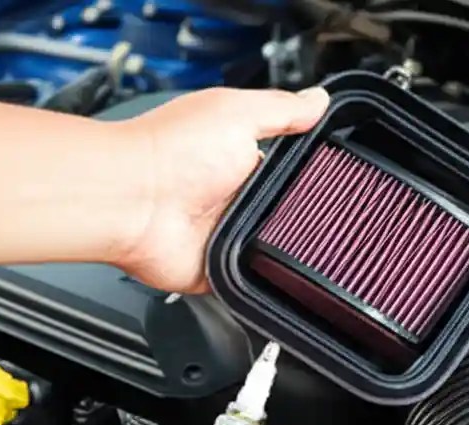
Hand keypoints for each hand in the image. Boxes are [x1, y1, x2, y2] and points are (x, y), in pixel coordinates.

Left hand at [113, 87, 329, 293]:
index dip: (314, 172)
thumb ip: (282, 110)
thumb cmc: (171, 151)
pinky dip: (261, 276)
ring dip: (282, 244)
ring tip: (280, 231)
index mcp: (239, 156)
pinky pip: (252, 279)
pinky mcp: (216, 267)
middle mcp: (232, 195)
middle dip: (302, 212)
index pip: (292, 167)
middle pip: (288, 210)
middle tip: (308, 207)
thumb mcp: (238, 112)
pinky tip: (262, 261)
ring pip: (275, 246)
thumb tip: (317, 101)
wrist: (132, 200)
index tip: (336, 174)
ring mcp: (223, 232)